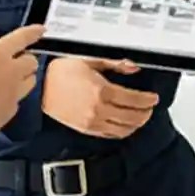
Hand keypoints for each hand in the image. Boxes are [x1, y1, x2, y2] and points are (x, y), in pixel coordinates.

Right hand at [0, 25, 44, 152]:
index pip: (22, 38)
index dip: (33, 32)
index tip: (41, 29)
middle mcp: (11, 74)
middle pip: (31, 62)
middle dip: (25, 57)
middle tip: (12, 58)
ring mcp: (11, 96)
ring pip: (29, 82)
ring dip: (23, 77)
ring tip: (8, 78)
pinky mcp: (6, 116)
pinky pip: (16, 101)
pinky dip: (10, 96)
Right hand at [42, 57, 159, 138]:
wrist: (41, 86)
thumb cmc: (61, 71)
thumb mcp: (90, 60)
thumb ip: (114, 64)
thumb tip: (133, 67)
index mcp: (102, 91)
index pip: (134, 100)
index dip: (147, 100)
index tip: (153, 98)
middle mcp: (98, 109)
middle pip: (132, 117)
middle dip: (145, 113)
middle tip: (150, 107)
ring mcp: (92, 122)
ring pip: (123, 129)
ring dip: (136, 124)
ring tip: (141, 117)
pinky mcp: (86, 129)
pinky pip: (110, 135)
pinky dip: (121, 131)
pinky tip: (124, 125)